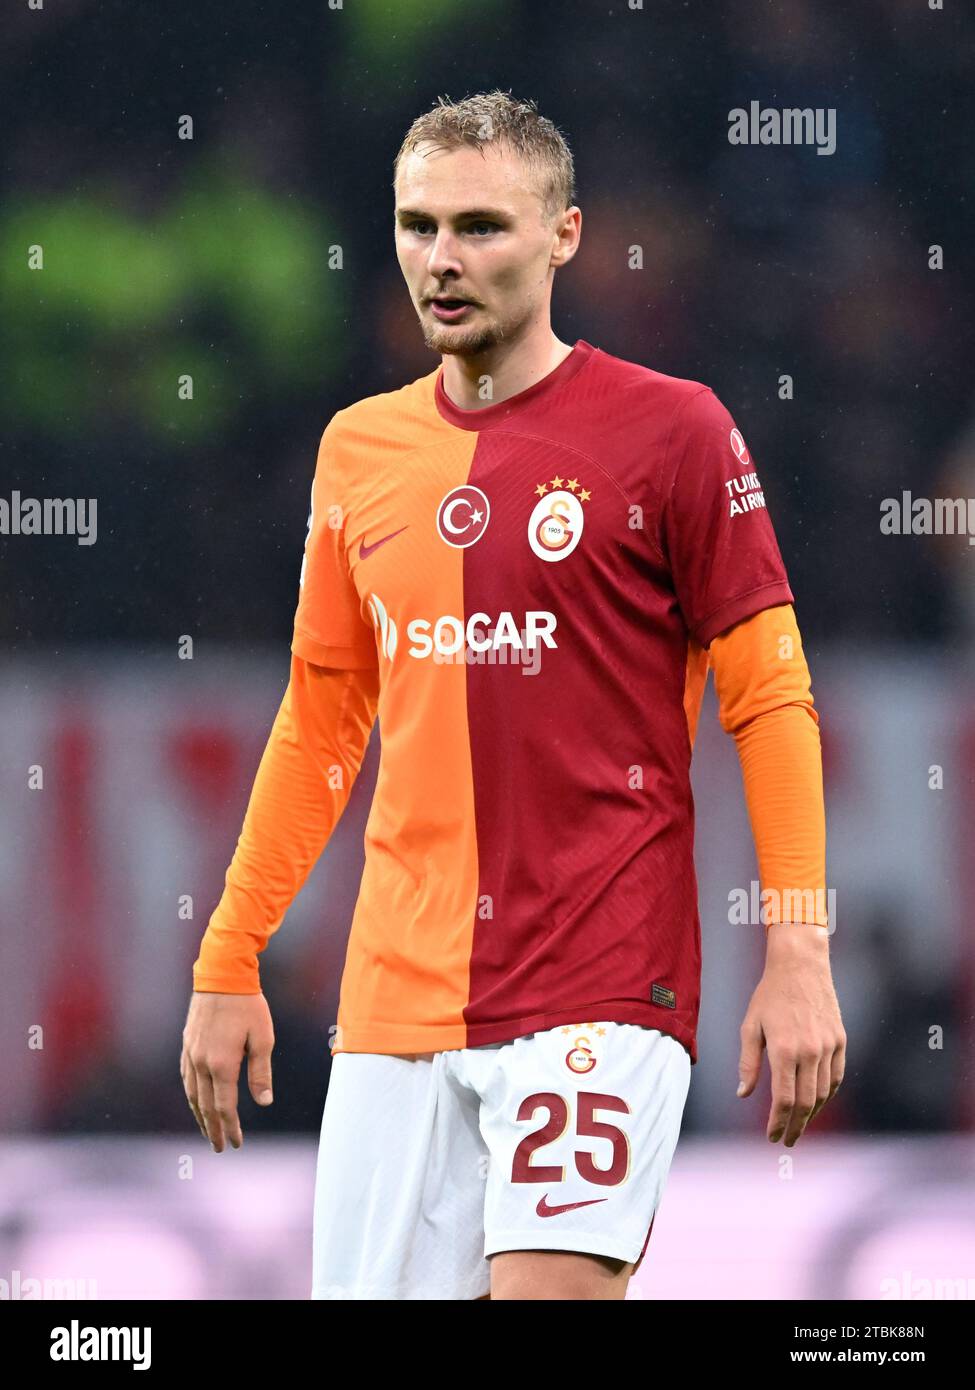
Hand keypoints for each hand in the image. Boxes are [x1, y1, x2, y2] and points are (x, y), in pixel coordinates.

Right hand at [180, 991, 274, 1151]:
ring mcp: (191, 1054)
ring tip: (206, 1131)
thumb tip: (264, 1103)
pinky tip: (195, 1101)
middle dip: (213, 1129)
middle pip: (205, 1106)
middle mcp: (202, 1063)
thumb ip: (261, 1073)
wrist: (222, 976)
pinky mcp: (186, 1044)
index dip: (230, 1127)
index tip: (236, 1143)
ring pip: (192, 1094)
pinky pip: (186, 1078)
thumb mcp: (263, 1038)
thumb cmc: (248, 1006)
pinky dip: (191, 1096)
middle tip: (219, 1148)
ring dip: (199, 1116)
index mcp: (222, 1064)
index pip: (224, 1107)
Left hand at [736, 922, 845, 1145]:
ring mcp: (828, 1047)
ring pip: (823, 1093)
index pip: (783, 1099)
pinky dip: (827, 1095)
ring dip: (811, 1114)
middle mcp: (809, 1052)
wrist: (801, 965)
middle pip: (805, 1103)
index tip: (772, 1136)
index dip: (778, 1122)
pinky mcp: (840, 1041)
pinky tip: (816, 1102)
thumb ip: (747, 1063)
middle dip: (795, 1126)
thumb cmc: (769, 994)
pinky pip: (836, 1077)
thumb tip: (743, 1094)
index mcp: (784, 1050)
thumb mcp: (750, 1026)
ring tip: (799, 1124)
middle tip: (787, 1140)